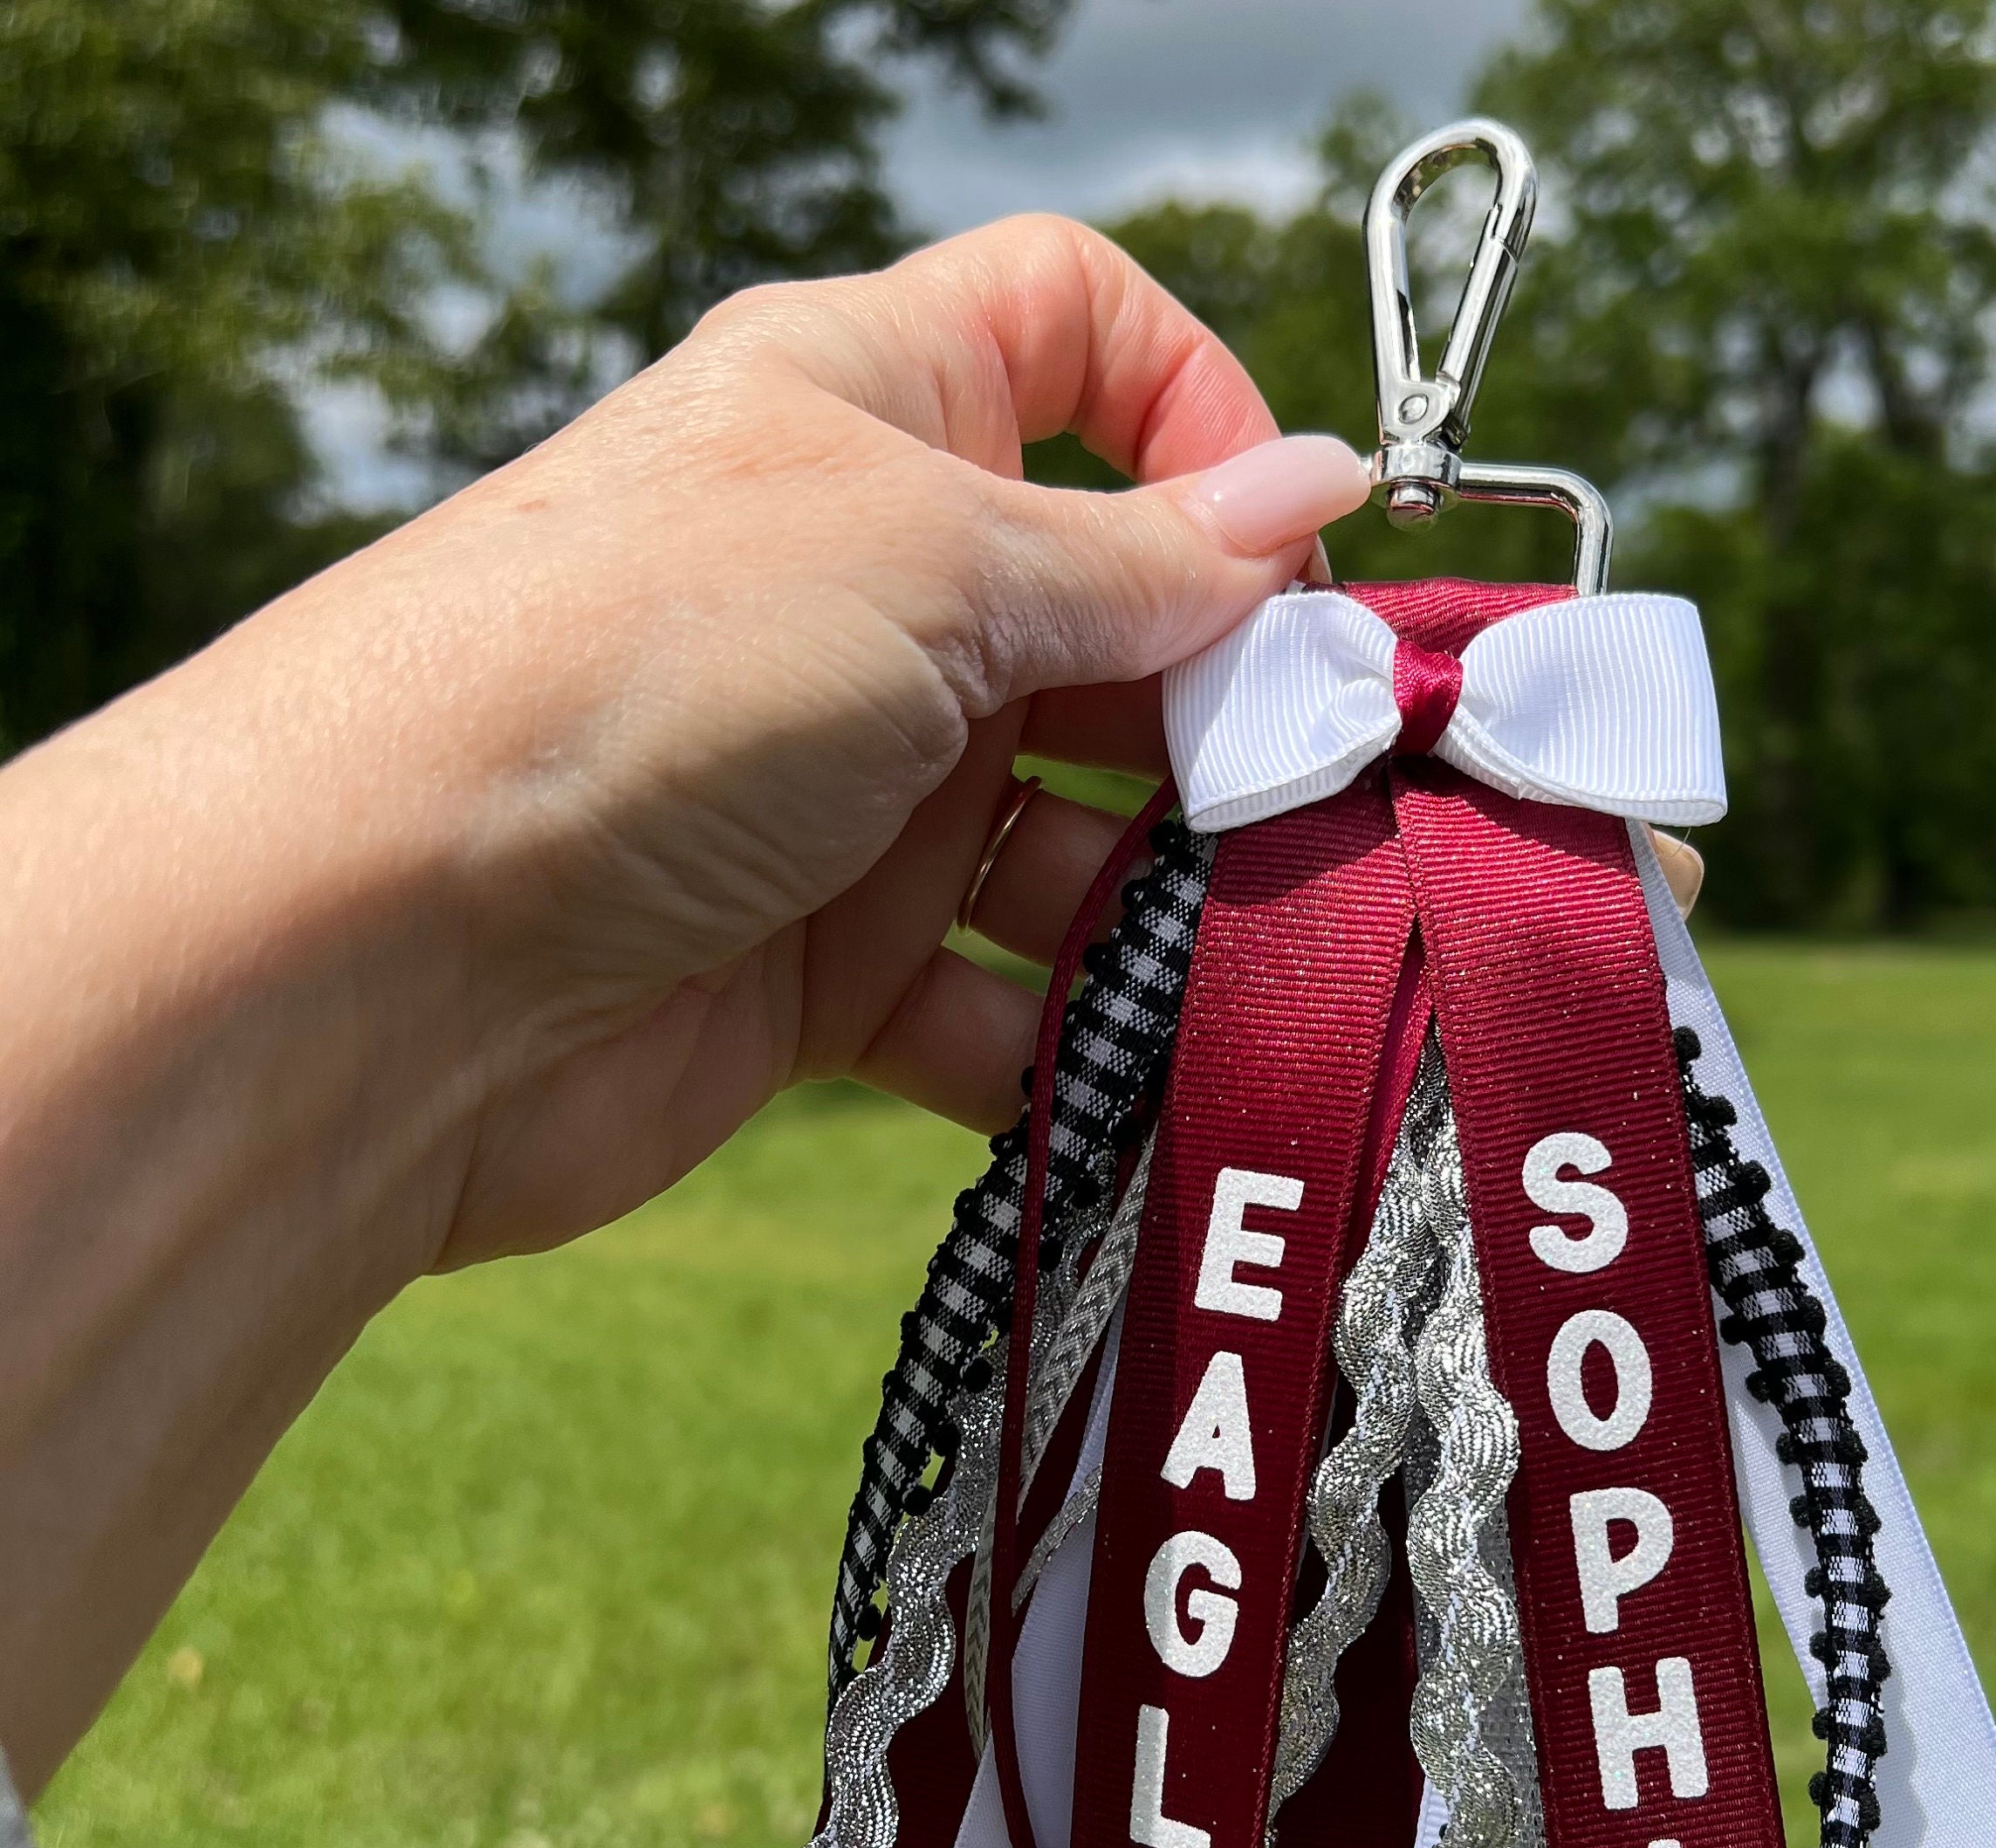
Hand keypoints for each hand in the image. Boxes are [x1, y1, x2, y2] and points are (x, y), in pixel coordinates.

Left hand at [210, 218, 1373, 1263]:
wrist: (385, 954)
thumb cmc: (641, 677)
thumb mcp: (928, 560)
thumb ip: (1142, 558)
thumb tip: (1318, 488)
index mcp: (872, 414)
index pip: (1070, 332)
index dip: (1196, 409)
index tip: (1282, 553)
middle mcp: (869, 593)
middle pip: (1121, 625)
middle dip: (1229, 715)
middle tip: (1310, 805)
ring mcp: (852, 790)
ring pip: (1080, 836)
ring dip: (1166, 903)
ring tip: (1235, 962)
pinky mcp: (828, 968)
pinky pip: (995, 1000)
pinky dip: (1062, 1042)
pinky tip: (1120, 1074)